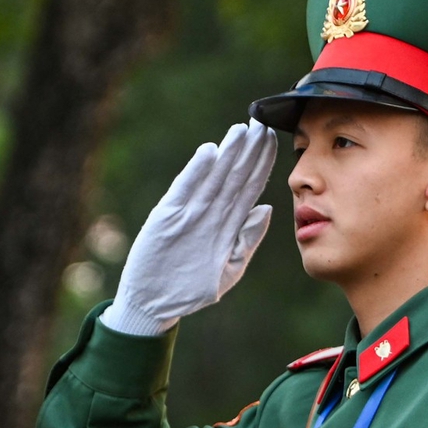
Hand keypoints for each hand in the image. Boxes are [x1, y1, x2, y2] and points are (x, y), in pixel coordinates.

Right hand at [101, 122, 276, 336]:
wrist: (154, 304)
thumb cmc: (192, 289)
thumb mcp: (229, 270)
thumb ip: (247, 241)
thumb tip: (267, 208)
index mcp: (228, 224)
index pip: (250, 187)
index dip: (262, 164)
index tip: (274, 140)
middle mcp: (210, 213)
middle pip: (235, 176)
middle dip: (249, 150)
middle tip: (262, 123)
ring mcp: (189, 213)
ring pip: (214, 177)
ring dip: (228, 153)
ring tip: (241, 129)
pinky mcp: (167, 217)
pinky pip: (185, 189)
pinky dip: (196, 171)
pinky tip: (209, 152)